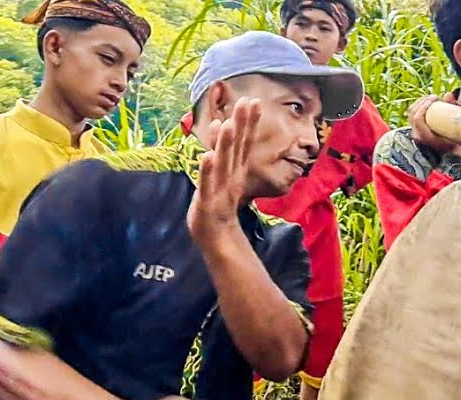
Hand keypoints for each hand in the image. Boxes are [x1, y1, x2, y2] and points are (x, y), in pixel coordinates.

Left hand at [188, 98, 262, 244]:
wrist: (217, 236)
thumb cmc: (218, 202)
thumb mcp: (223, 173)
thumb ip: (223, 149)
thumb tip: (221, 122)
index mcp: (235, 169)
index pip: (244, 142)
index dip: (249, 122)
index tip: (254, 101)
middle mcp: (231, 176)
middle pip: (237, 148)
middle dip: (241, 125)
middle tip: (246, 103)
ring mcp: (220, 188)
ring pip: (223, 163)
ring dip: (225, 144)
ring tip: (227, 125)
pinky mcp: (207, 201)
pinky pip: (206, 183)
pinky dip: (207, 170)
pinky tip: (207, 156)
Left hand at [409, 92, 460, 156]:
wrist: (448, 155)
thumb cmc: (454, 144)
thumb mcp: (456, 131)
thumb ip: (454, 113)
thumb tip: (448, 94)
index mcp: (425, 138)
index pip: (418, 119)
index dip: (424, 106)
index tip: (436, 98)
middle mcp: (417, 135)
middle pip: (413, 113)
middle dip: (423, 101)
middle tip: (435, 97)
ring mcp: (414, 132)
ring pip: (411, 112)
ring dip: (420, 102)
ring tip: (432, 98)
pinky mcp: (415, 129)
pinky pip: (411, 114)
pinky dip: (418, 106)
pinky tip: (427, 102)